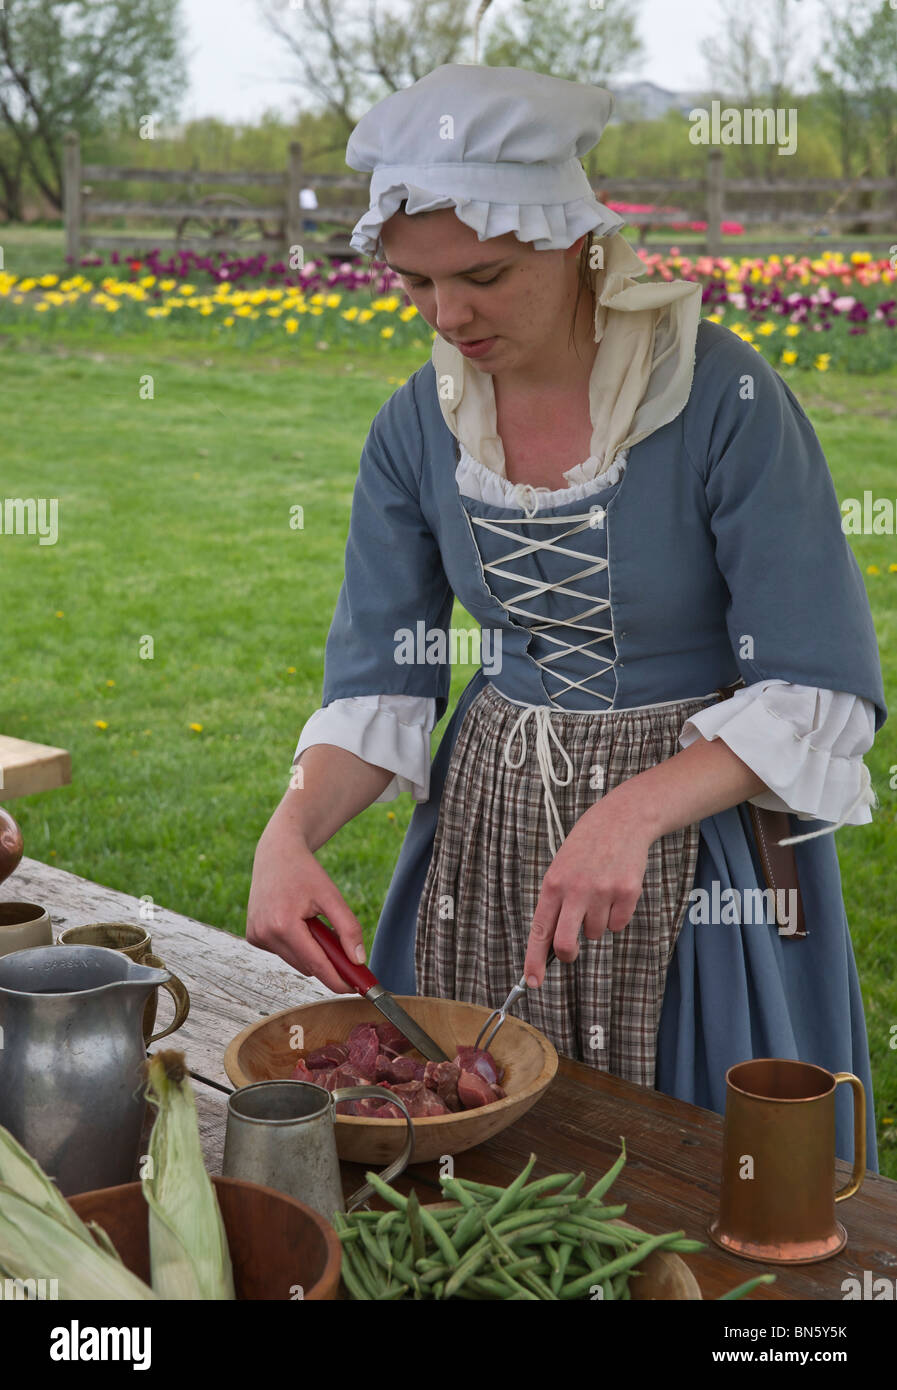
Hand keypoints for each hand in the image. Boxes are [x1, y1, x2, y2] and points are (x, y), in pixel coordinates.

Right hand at [247, 822, 365, 994]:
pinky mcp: (253, 936)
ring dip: (310, 952)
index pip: (316, 965)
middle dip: (327, 961)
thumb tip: (359, 960)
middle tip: (343, 947)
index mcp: (284, 925)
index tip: (355, 988)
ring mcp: (256, 937)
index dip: (338, 980)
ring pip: (295, 962)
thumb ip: (348, 928)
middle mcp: (265, 934)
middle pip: (307, 967)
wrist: (276, 854)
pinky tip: (294, 920)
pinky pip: (283, 952)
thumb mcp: (331, 896)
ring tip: (312, 922)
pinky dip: (295, 944)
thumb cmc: (305, 872)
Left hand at [523, 792, 653, 986]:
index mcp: (553, 884)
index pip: (539, 930)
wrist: (621, 819)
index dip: (533, 960)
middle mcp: (576, 890)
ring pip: (595, 933)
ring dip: (596, 922)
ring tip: (598, 893)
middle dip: (567, 954)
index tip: (532, 982)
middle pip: (566, 943)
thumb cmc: (586, 846)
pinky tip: (615, 891)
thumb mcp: (561, 867)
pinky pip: (618, 925)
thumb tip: (552, 942)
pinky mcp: (627, 893)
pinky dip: (616, 915)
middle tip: (570, 951)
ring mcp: (603, 892)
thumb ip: (556, 902)